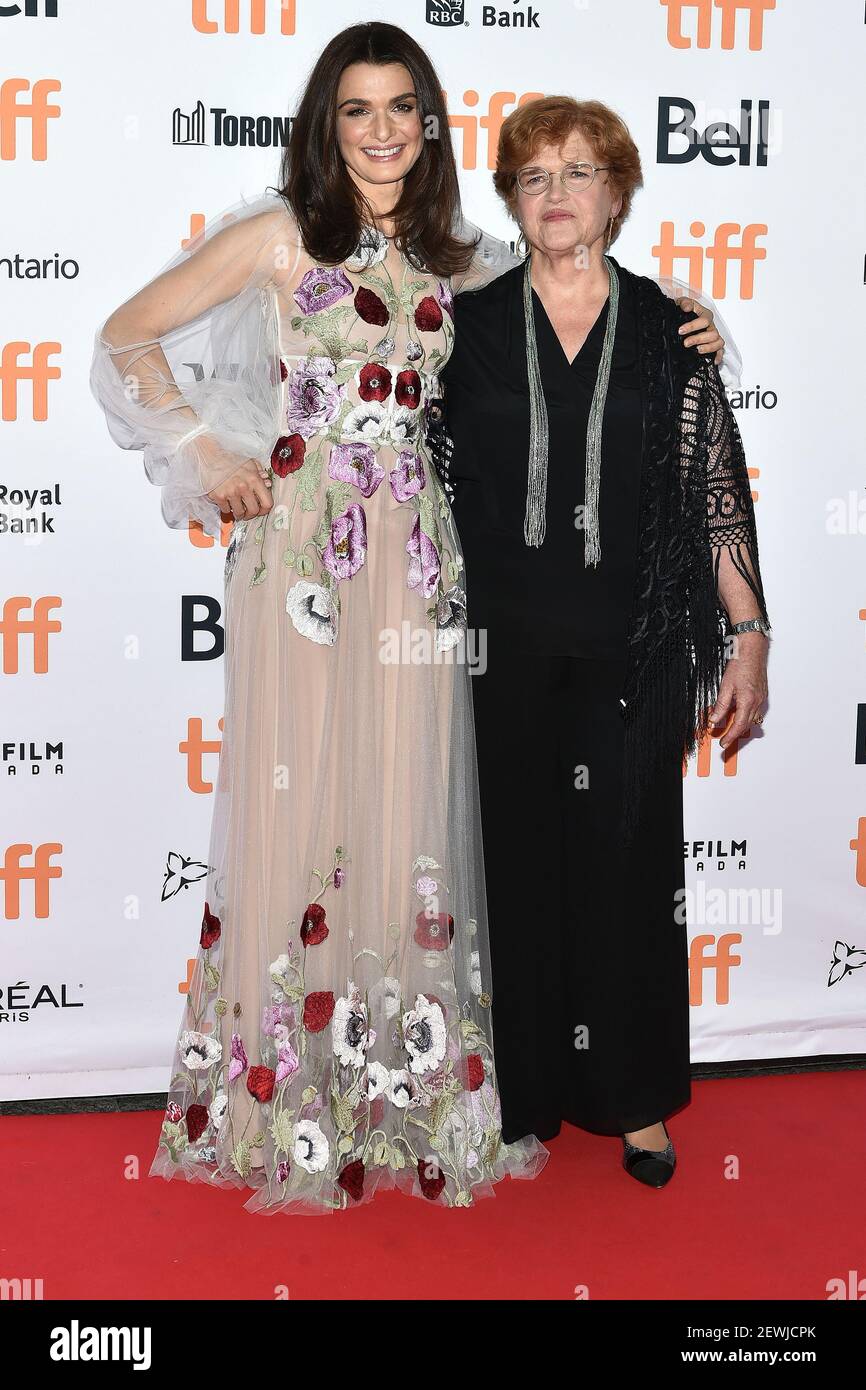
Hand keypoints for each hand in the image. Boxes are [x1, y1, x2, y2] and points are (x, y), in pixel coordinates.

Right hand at [206, 458, 272, 519]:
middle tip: (247, 513)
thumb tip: (267, 484)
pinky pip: (226, 510)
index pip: (267, 503)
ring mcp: (231, 493)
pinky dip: (227, 508)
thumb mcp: (250, 463)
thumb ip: (260, 474)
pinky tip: (227, 502)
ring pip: (239, 513)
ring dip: (239, 513)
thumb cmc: (230, 460)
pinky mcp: (219, 496)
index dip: (265, 510)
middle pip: (253, 511)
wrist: (210, 457)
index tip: (261, 511)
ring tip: (237, 508)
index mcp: (254, 479)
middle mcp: (244, 487)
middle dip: (251, 514)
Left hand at [676, 297, 723, 365]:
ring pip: (718, 342)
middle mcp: (711, 326)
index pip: (704, 320)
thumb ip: (684, 303)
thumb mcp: (682, 303)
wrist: (683, 316)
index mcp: (705, 315)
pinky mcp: (713, 344)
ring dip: (709, 347)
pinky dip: (718, 356)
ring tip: (698, 350)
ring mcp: (713, 335)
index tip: (681, 331)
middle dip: (698, 339)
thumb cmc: (685, 310)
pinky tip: (714, 361)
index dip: (692, 326)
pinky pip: (720, 350)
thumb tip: (686, 308)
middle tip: (686, 343)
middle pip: (712, 333)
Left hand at [708, 632, 768, 749]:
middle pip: (747, 725)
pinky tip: (738, 714)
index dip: (731, 737)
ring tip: (730, 730)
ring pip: (752, 719)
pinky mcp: (762, 694)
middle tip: (725, 741)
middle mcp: (757, 702)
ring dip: (742, 726)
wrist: (752, 650)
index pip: (739, 726)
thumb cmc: (740, 664)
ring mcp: (762, 698)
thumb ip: (721, 705)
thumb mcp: (725, 686)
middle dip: (736, 735)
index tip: (723, 744)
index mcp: (748, 701)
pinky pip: (755, 711)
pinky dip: (747, 716)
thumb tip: (714, 720)